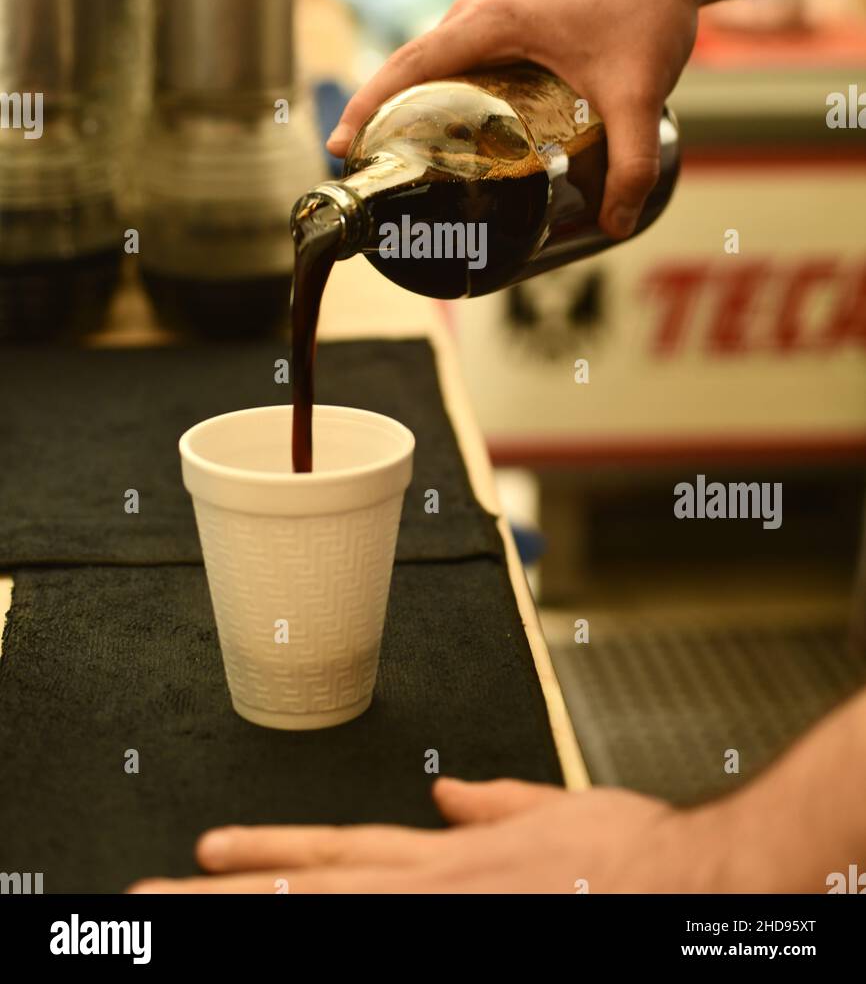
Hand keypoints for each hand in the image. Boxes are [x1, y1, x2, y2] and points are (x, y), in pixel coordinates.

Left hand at [126, 776, 720, 894]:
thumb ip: (496, 807)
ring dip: (253, 918)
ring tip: (176, 925)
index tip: (205, 851)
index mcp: (447, 858)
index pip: (333, 853)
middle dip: (222, 896)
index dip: (264, 851)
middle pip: (304, 892)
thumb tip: (449, 799)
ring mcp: (445, 924)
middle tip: (148, 902)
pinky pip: (376, 954)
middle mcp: (431, 891)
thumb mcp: (558, 812)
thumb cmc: (633, 855)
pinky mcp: (469, 944)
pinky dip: (329, 943)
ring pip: (324, 923)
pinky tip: (283, 944)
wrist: (685, 882)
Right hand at [327, 0, 699, 238]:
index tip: (343, 149)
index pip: (407, 67)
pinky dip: (438, 89)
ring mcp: (492, 13)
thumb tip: (615, 223)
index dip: (369, 108)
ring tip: (398, 157)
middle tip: (369, 171)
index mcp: (490, 23)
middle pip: (407, 68)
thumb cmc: (647, 6)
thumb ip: (632, 163)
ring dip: (408, 103)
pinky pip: (457, 58)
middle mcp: (478, 12)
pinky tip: (448, 126)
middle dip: (380, 116)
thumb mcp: (640, 95)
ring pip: (431, 62)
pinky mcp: (510, 21)